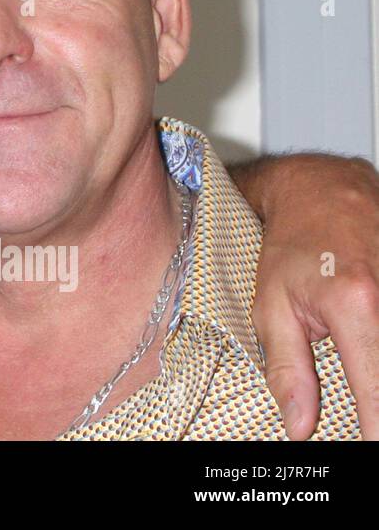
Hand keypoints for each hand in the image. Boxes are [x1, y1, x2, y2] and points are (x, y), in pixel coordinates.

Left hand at [245, 154, 378, 439]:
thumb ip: (287, 369)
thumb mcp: (271, 306)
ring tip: (362, 391)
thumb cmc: (291, 247)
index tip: (366, 449)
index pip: (378, 389)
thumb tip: (299, 428)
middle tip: (363, 423)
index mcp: (355, 305)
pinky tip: (368, 361)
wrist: (324, 191)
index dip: (376, 429)